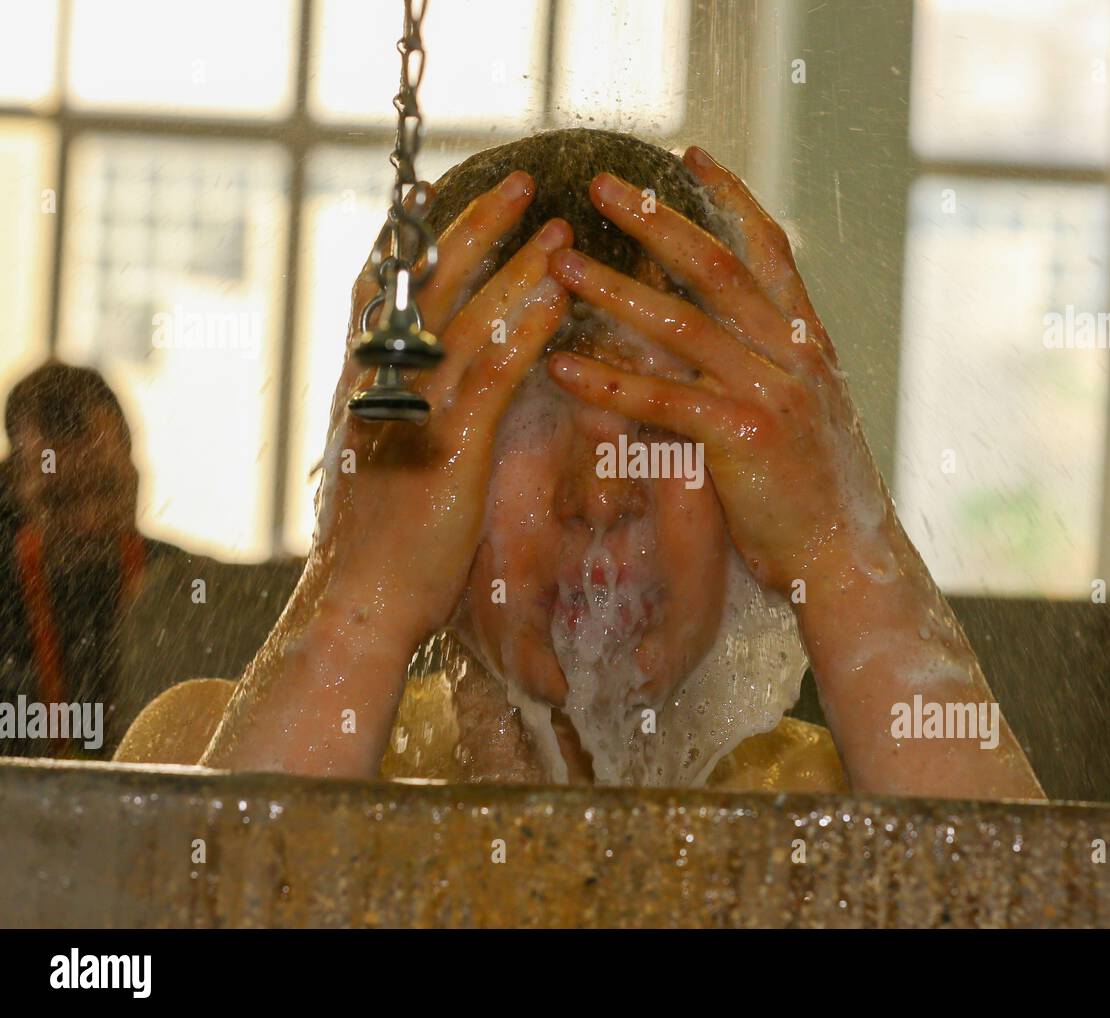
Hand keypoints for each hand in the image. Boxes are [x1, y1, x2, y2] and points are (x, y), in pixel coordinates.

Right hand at [313, 171, 572, 643]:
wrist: (359, 603)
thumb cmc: (373, 545)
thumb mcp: (372, 463)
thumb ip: (392, 415)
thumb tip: (416, 392)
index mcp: (360, 383)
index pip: (380, 287)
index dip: (411, 234)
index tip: (438, 190)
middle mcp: (378, 382)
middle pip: (426, 281)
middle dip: (474, 225)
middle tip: (520, 180)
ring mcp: (412, 410)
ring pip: (466, 315)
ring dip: (516, 265)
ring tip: (560, 229)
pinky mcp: (450, 446)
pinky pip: (495, 371)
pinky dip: (528, 326)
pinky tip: (560, 296)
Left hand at [545, 147, 880, 593]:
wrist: (846, 560)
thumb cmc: (815, 493)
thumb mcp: (800, 413)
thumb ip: (762, 366)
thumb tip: (710, 333)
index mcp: (808, 342)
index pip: (770, 248)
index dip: (731, 197)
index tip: (690, 153)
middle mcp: (795, 356)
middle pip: (718, 267)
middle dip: (657, 220)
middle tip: (601, 185)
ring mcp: (773, 394)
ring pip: (684, 325)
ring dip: (616, 292)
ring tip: (561, 266)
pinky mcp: (745, 438)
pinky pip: (665, 401)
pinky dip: (610, 381)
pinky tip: (562, 367)